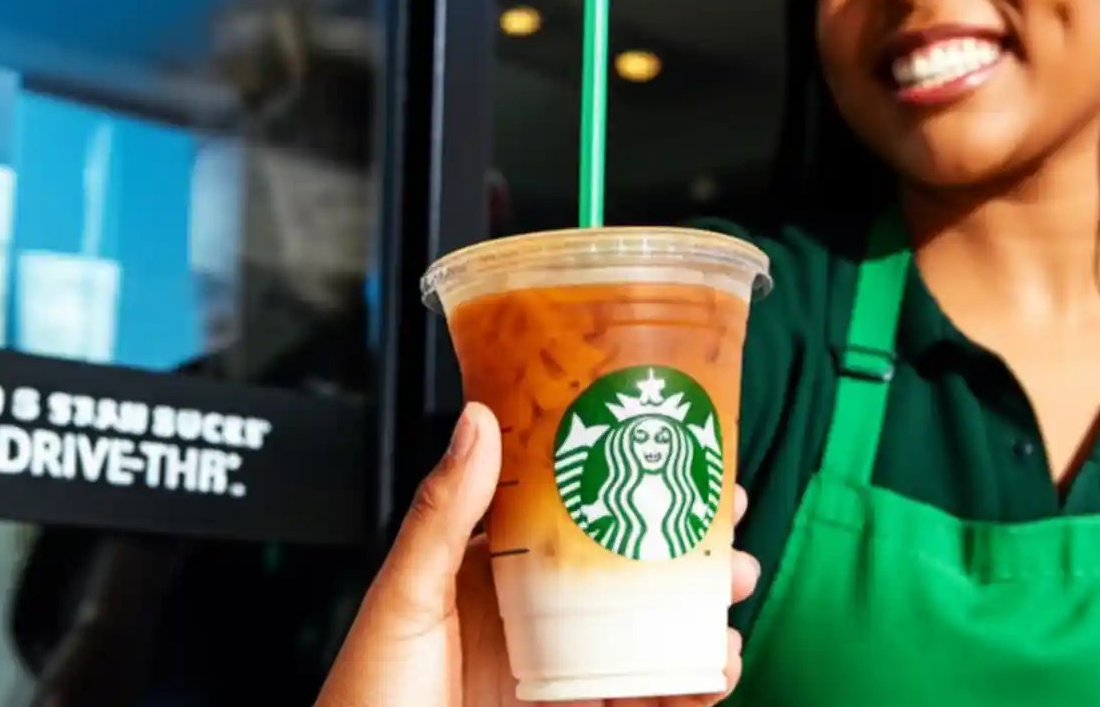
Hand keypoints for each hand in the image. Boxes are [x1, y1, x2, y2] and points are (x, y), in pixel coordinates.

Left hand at [316, 402, 760, 706]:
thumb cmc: (368, 697)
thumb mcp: (406, 598)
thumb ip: (443, 515)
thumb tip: (478, 420)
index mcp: (490, 570)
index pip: (571, 512)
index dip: (628, 484)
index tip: (680, 457)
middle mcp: (532, 615)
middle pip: (625, 572)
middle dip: (686, 553)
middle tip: (730, 536)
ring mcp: (558, 671)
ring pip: (647, 634)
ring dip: (699, 619)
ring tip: (731, 607)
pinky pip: (648, 698)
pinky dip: (690, 686)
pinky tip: (712, 672)